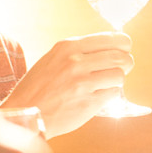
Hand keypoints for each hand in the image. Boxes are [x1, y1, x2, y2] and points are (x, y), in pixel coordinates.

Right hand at [0, 32, 134, 136]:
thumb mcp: (54, 58)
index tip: (124, 50)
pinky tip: (96, 95)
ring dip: (116, 81)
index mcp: (68, 47)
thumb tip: (113, 46)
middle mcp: (76, 62)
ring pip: (119, 76)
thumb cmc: (40, 86)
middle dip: (126, 63)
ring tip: (104, 83)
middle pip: (121, 57)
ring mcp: (82, 83)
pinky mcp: (88, 103)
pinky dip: (109, 94)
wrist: (25, 113)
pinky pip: (113, 94)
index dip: (124, 46)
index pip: (113, 39)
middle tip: (121, 68)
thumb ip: (80, 51)